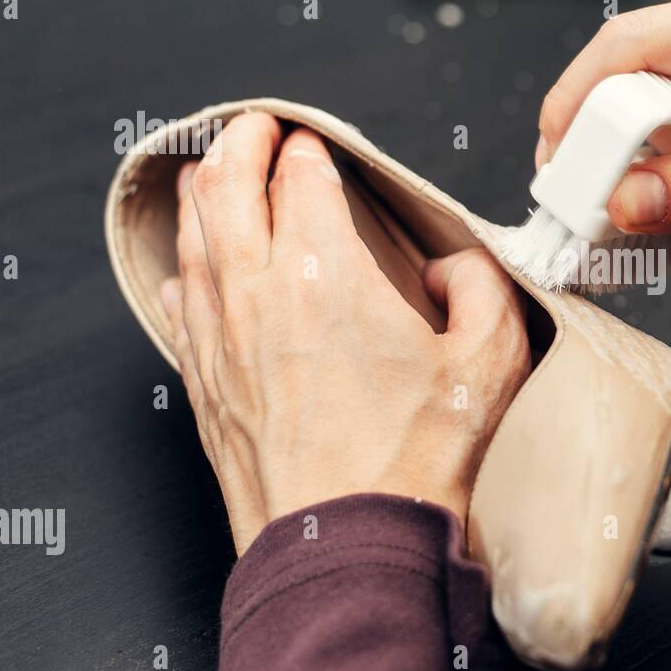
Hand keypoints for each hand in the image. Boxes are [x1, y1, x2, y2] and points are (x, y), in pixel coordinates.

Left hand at [161, 113, 529, 553]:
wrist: (349, 541)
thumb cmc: (413, 460)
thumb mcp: (492, 360)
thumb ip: (482, 287)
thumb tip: (451, 269)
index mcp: (326, 273)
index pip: (300, 177)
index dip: (306, 149)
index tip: (311, 144)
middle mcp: (259, 292)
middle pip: (226, 186)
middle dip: (238, 144)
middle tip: (251, 128)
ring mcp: (221, 338)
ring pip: (193, 238)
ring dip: (201, 193)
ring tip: (210, 174)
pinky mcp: (205, 383)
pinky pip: (179, 304)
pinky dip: (183, 269)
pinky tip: (188, 271)